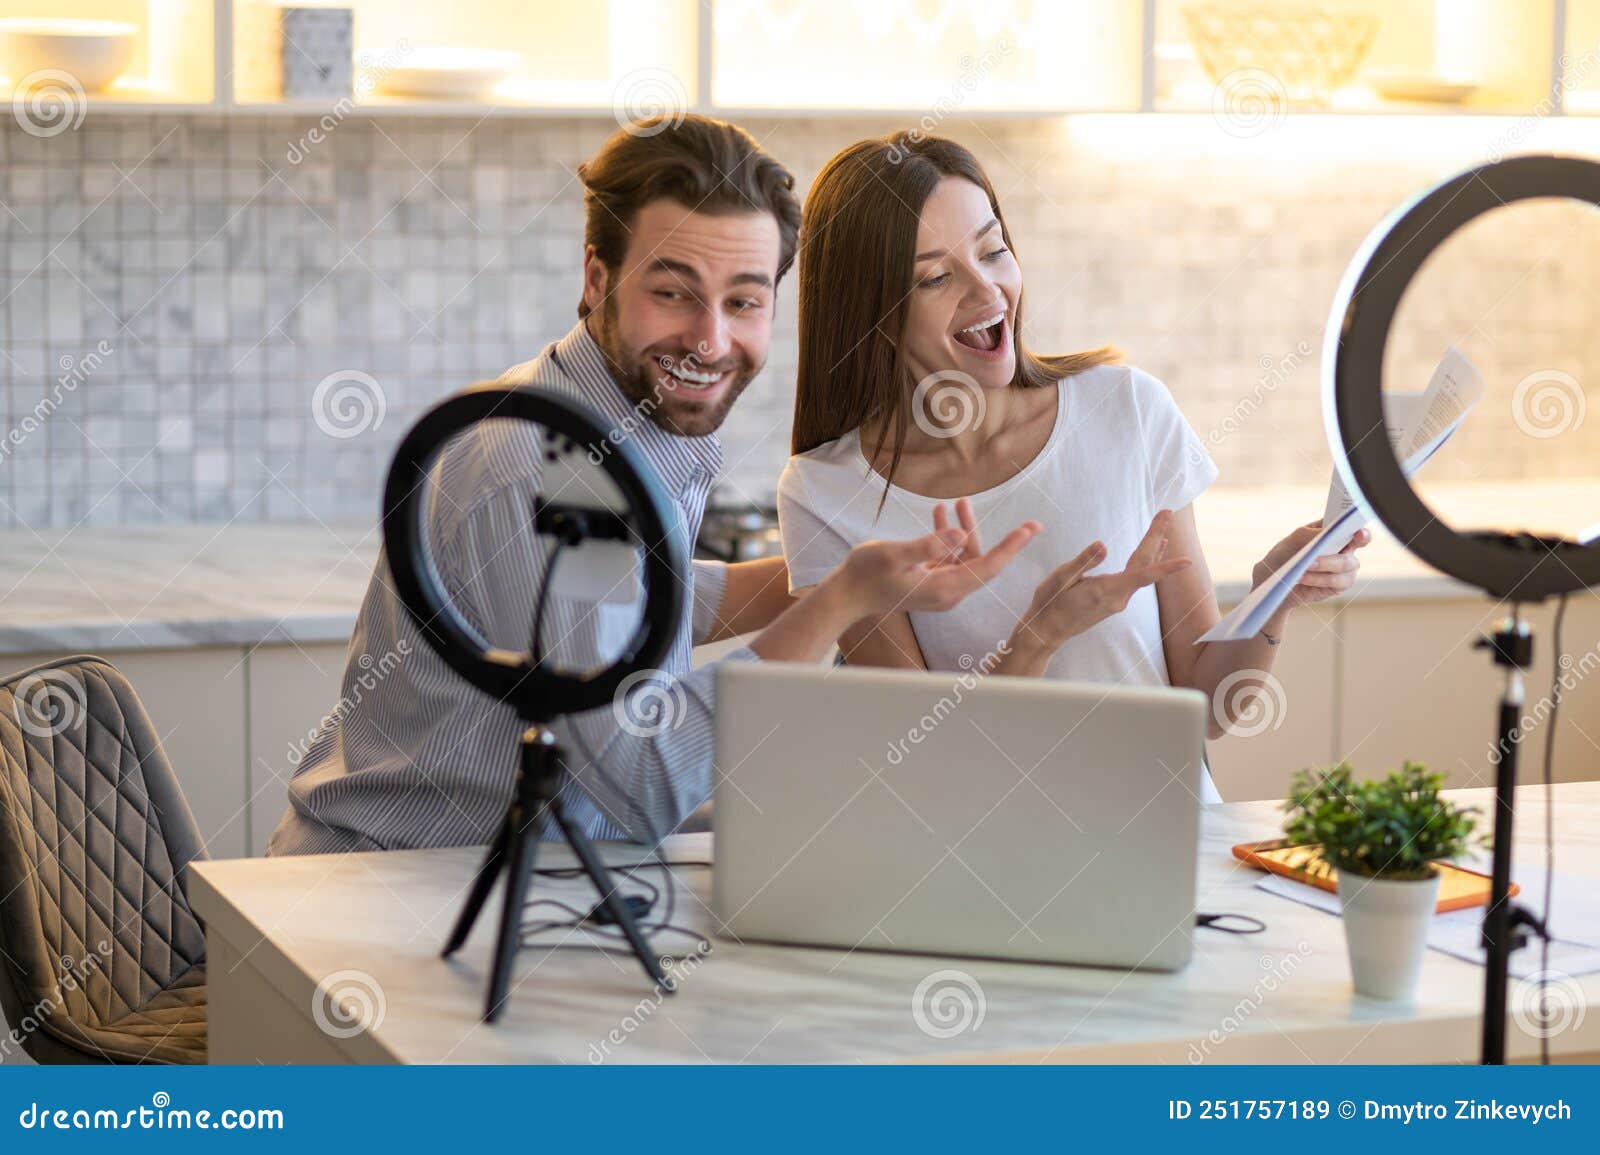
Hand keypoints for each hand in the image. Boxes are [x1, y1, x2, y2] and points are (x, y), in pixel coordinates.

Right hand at [833, 499, 1040, 619]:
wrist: (847, 595)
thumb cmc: (866, 574)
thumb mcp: (894, 554)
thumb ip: (927, 545)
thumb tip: (960, 535)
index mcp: (945, 588)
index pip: (988, 566)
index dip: (1012, 547)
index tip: (1031, 530)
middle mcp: (947, 592)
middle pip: (982, 561)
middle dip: (995, 536)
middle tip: (1031, 523)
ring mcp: (939, 589)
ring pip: (964, 557)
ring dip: (963, 531)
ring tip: (957, 503)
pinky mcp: (930, 584)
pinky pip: (949, 559)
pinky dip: (947, 539)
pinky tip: (938, 515)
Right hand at [1011, 510, 1190, 657]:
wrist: (1046, 631)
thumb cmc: (1050, 603)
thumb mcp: (1061, 578)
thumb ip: (1084, 562)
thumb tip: (1102, 545)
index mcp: (1107, 590)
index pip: (1144, 574)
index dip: (1167, 567)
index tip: (1188, 561)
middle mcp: (1118, 597)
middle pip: (1145, 566)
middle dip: (1156, 538)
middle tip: (1166, 513)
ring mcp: (1116, 601)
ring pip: (1141, 573)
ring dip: (1153, 551)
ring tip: (1164, 532)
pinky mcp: (1112, 602)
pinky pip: (1134, 580)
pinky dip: (1144, 564)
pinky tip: (1146, 558)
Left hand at [1253, 520, 1371, 613]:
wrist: (1273, 581)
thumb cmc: (1285, 555)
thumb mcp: (1293, 540)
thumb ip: (1310, 534)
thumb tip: (1326, 533)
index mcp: (1336, 531)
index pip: (1355, 525)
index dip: (1361, 527)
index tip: (1359, 531)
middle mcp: (1345, 547)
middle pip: (1359, 543)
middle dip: (1345, 546)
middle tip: (1325, 549)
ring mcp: (1344, 567)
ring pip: (1347, 564)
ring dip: (1325, 564)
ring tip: (1305, 565)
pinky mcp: (1339, 585)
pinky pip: (1337, 581)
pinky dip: (1319, 578)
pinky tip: (1303, 577)